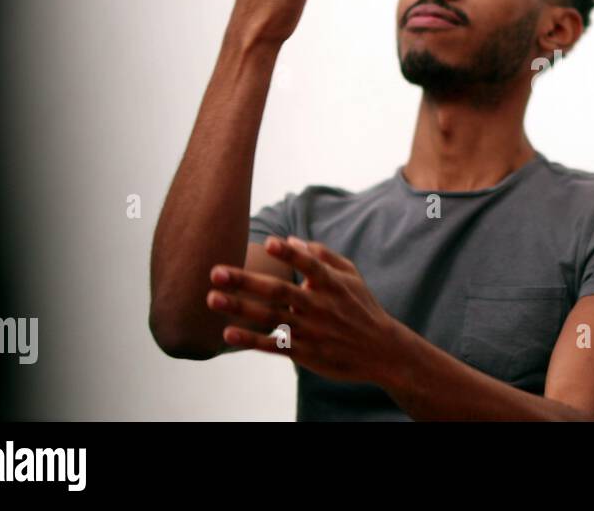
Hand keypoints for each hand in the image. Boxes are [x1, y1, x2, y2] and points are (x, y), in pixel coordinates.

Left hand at [205, 235, 401, 383]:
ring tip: (212, 298)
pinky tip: (228, 333)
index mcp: (332, 284)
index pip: (310, 265)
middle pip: (279, 291)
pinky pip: (274, 345)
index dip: (291, 255)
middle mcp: (320, 306)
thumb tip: (290, 240)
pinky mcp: (305, 353)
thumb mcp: (351, 276)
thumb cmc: (362, 307)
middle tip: (215, 272)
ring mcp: (312, 331)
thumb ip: (322, 256)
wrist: (381, 351)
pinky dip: (251, 340)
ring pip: (271, 318)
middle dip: (246, 281)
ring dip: (240, 308)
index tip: (271, 242)